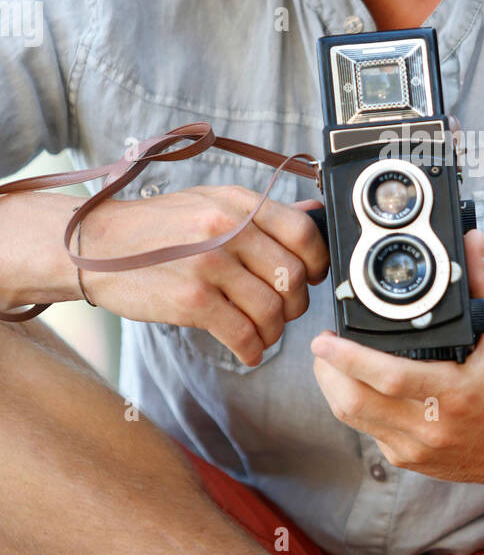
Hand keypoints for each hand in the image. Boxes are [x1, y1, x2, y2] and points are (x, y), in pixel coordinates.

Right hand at [77, 186, 328, 364]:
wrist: (96, 245)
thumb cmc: (156, 228)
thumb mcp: (211, 203)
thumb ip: (260, 213)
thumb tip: (313, 214)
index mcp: (238, 203)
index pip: (303, 232)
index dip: (317, 261)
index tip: (312, 278)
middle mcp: (228, 229)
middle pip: (293, 276)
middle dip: (295, 303)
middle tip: (281, 312)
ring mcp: (210, 264)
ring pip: (272, 310)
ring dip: (274, 331)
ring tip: (261, 334)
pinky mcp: (191, 300)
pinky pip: (243, 334)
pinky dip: (253, 349)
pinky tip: (248, 351)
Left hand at [309, 229, 483, 491]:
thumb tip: (470, 240)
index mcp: (454, 394)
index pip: (388, 378)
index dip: (348, 358)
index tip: (324, 339)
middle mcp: (431, 428)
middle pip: (354, 403)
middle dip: (327, 370)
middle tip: (323, 344)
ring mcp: (416, 449)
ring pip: (353, 419)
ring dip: (333, 387)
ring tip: (333, 361)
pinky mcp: (410, 460)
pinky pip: (367, 431)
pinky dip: (356, 406)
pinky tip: (360, 386)